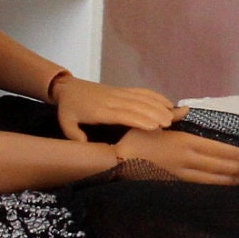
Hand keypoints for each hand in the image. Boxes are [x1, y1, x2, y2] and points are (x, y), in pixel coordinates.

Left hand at [53, 75, 185, 135]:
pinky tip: (168, 102)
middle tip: (169, 124)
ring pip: (142, 98)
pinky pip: (142, 91)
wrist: (68, 88)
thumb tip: (88, 149)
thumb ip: (76, 137)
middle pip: (137, 106)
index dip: (139, 120)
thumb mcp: (66, 125)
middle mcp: (113, 100)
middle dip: (154, 114)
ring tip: (172, 115)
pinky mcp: (123, 90)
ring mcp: (119, 93)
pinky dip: (156, 96)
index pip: (123, 115)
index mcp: (100, 111)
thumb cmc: (69, 109)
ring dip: (158, 105)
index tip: (154, 127)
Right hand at [114, 127, 238, 185]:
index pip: (216, 149)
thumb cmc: (135, 140)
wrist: (118, 162)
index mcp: (184, 142)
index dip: (232, 153)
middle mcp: (186, 159)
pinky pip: (199, 187)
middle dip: (234, 167)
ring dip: (227, 179)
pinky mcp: (174, 184)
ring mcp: (181, 174)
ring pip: (210, 178)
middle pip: (217, 165)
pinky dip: (212, 187)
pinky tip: (219, 187)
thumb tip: (185, 109)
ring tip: (238, 179)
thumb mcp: (153, 124)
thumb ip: (172, 117)